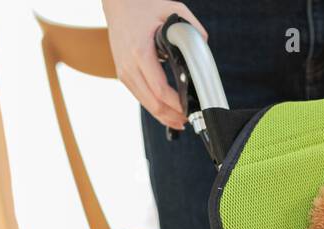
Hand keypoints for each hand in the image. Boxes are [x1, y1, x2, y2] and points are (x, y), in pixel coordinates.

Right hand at [100, 0, 207, 129]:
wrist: (118, 4)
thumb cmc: (144, 6)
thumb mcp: (172, 10)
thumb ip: (191, 28)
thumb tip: (204, 46)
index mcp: (140, 51)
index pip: (159, 88)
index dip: (175, 104)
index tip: (190, 108)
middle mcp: (129, 65)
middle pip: (152, 101)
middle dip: (171, 115)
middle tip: (189, 121)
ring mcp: (124, 71)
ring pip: (145, 103)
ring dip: (163, 116)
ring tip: (180, 122)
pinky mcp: (123, 74)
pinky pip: (140, 96)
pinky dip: (153, 107)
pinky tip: (166, 113)